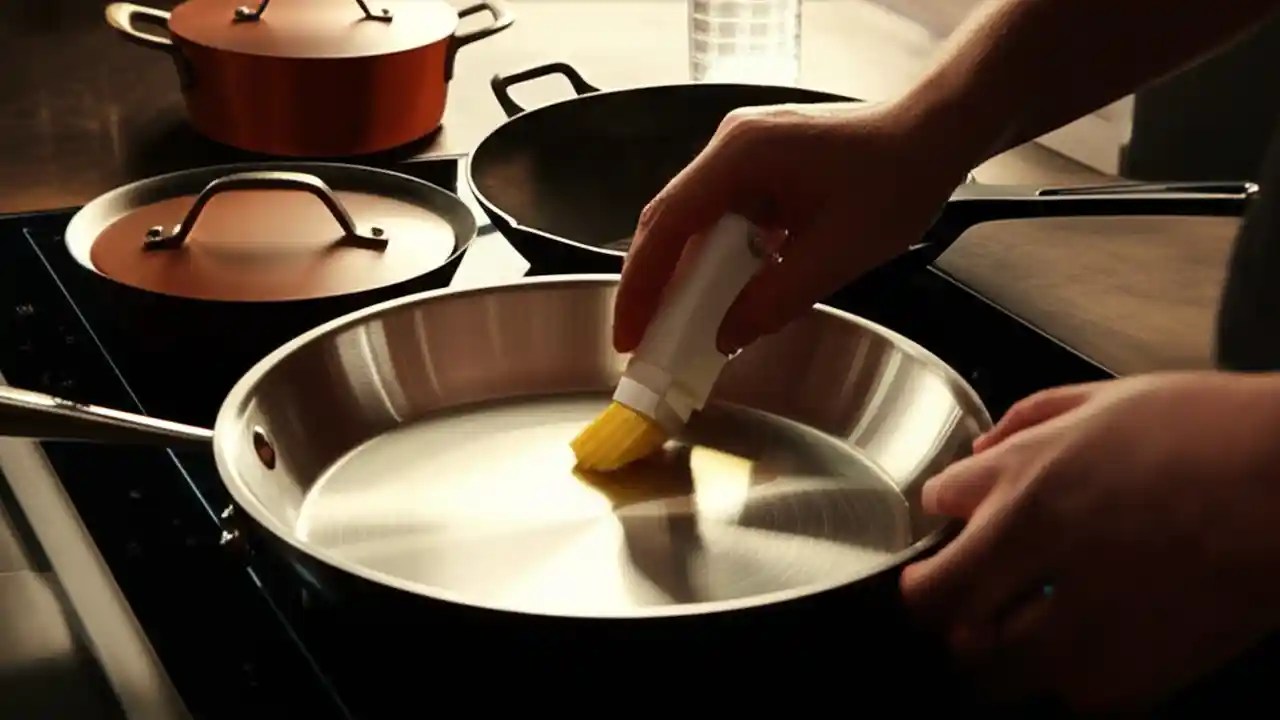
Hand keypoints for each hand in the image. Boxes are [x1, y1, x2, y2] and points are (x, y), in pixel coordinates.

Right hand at [612, 101, 970, 353]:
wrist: (935, 134)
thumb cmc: (896, 178)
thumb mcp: (836, 254)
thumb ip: (774, 300)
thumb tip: (723, 337)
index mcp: (741, 155)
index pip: (668, 224)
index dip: (642, 284)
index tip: (629, 331)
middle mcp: (731, 146)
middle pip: (671, 222)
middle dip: (654, 285)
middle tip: (644, 339)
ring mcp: (745, 153)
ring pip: (695, 223)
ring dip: (687, 275)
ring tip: (679, 328)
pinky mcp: (762, 167)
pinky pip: (724, 218)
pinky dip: (717, 259)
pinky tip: (722, 296)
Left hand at [901, 371, 1279, 711]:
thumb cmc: (1217, 430)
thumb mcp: (1111, 398)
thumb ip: (1031, 422)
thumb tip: (981, 451)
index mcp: (1027, 478)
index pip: (935, 505)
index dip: (943, 515)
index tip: (959, 524)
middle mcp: (1036, 550)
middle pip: (935, 602)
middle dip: (938, 600)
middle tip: (961, 597)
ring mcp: (1081, 619)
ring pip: (989, 665)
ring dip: (996, 648)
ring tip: (1024, 630)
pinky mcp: (1133, 672)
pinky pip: (1071, 695)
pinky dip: (1071, 678)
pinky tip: (1095, 646)